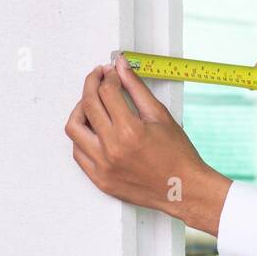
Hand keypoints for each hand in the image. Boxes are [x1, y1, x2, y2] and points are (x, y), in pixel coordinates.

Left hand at [65, 58, 231, 234]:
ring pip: (74, 128)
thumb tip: (122, 67)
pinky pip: (78, 152)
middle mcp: (111, 148)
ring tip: (91, 102)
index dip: (108, 76)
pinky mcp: (99, 178)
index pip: (107, 92)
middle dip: (91, 83)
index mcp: (129, 130)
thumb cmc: (177, 155)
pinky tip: (92, 127)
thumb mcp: (160, 115)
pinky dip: (81, 135)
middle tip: (98, 76)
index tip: (112, 72)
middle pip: (88, 104)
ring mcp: (102, 166)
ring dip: (80, 109)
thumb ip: (137, 89)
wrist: (182, 188)